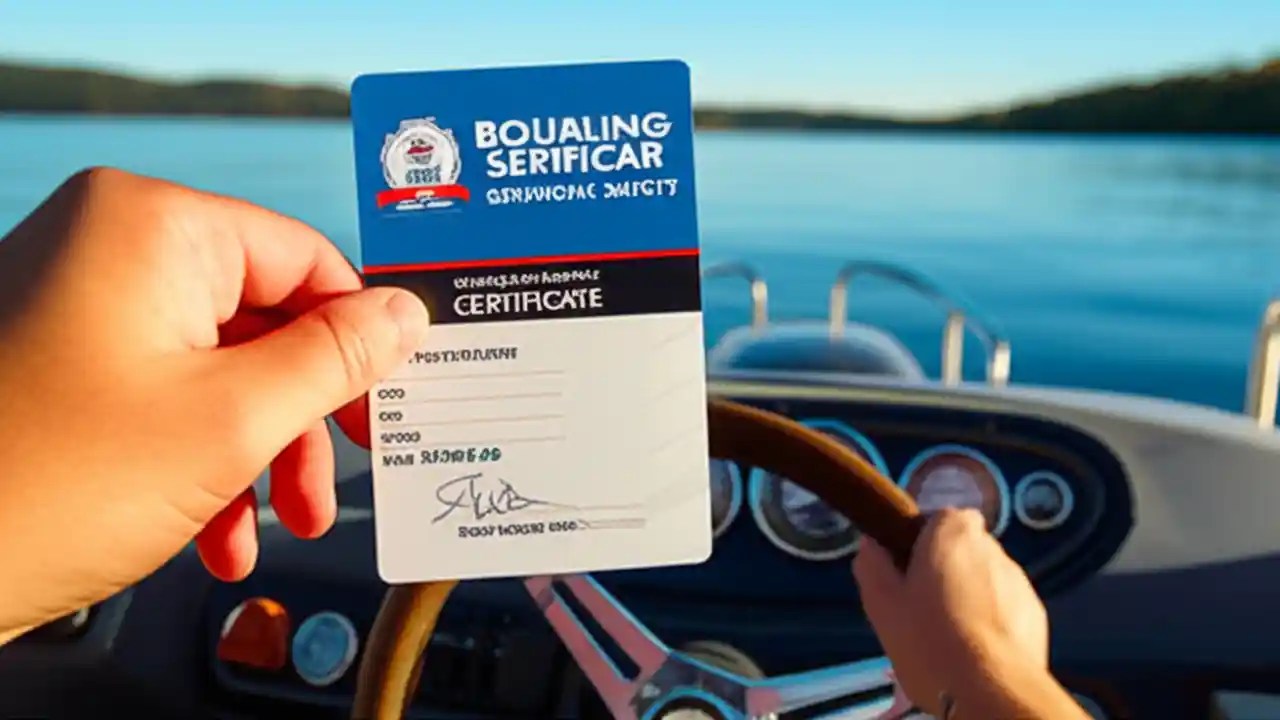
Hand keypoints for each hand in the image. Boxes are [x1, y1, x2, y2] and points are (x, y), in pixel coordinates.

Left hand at [0, 168, 427, 639]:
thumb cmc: (49, 485)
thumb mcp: (233, 420)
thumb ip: (336, 359)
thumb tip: (407, 315)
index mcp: (153, 226)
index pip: (306, 258)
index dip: (360, 338)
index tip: (391, 405)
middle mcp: (111, 246)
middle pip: (264, 320)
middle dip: (302, 421)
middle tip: (329, 488)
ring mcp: (79, 302)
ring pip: (219, 368)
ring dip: (257, 455)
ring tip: (270, 529)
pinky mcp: (60, 360)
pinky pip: (164, 393)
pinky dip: (202, 462)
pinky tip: (212, 535)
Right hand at [854, 508, 1049, 715]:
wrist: (990, 690)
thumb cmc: (928, 639)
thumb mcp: (881, 604)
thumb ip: (872, 565)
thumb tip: (872, 545)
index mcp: (953, 532)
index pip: (938, 518)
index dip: (921, 542)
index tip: (907, 571)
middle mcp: (992, 547)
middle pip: (963, 549)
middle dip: (947, 569)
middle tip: (924, 605)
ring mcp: (1020, 581)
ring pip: (986, 579)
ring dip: (971, 595)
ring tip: (951, 634)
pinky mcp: (1036, 613)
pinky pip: (1006, 606)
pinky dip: (992, 619)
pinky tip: (976, 650)